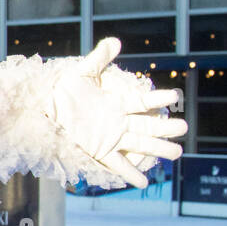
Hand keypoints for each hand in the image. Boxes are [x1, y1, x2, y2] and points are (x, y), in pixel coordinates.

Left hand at [45, 38, 186, 187]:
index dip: (157, 98)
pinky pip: (117, 164)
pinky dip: (129, 174)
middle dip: (165, 128)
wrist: (43, 108)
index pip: (143, 101)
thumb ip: (99, 58)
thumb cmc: (63, 91)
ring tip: (176, 153)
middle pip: (148, 126)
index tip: (173, 95)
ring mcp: (111, 138)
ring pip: (139, 145)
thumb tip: (115, 41)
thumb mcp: (82, 73)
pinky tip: (143, 183)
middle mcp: (118, 121)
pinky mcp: (99, 151)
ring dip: (157, 150)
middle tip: (183, 128)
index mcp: (117, 102)